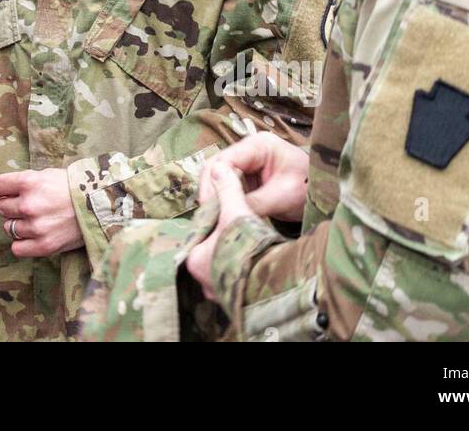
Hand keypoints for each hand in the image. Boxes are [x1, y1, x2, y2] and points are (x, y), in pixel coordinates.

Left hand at [0, 168, 82, 257]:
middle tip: (24, 206)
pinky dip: (22, 243)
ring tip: (34, 220)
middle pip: (1, 208)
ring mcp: (35, 226)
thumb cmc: (72, 187)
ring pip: (8, 228)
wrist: (98, 205)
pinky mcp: (43, 245)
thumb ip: (23, 183)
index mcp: (29, 182)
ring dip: (17, 225)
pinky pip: (17, 248)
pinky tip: (33, 235)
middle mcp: (29, 204)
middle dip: (9, 206)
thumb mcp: (46, 175)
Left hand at [186, 161, 255, 302]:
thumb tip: (218, 167)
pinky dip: (241, 270)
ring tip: (247, 242)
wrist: (275, 285)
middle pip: (211, 250)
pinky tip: (253, 260)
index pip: (200, 233)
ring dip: (233, 255)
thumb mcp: (237, 212)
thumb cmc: (250, 249)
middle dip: (223, 239)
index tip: (225, 211)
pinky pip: (234, 280)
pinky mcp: (234, 302)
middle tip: (237, 226)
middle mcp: (200, 280)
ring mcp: (217, 293)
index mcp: (193, 258)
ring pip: (223, 266)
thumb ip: (227, 189)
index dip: (213, 219)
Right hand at [209, 132, 309, 221]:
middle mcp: (248, 150)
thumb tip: (228, 212)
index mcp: (258, 145)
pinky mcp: (246, 177)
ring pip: (218, 178)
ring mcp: (246, 163)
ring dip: (214, 197)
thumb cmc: (310, 187)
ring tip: (212, 219)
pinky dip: (223, 201)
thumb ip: (255, 201)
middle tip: (207, 216)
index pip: (225, 159)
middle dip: (210, 190)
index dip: (214, 182)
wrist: (326, 193)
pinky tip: (221, 216)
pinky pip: (226, 188)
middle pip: (216, 166)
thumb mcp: (284, 195)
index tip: (211, 206)